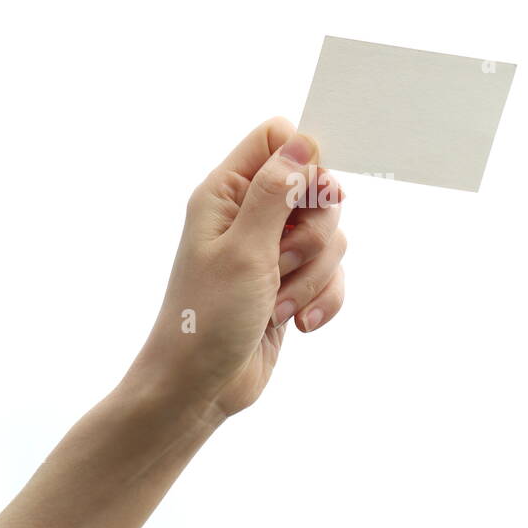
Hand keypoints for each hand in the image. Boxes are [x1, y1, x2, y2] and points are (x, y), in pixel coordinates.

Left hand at [131, 117, 346, 416]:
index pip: (277, 139)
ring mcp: (269, 251)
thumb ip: (276, 192)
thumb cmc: (206, 319)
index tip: (308, 201)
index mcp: (226, 193)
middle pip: (316, 191)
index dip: (305, 164)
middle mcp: (248, 215)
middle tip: (282, 262)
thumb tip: (303, 142)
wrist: (198, 388)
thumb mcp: (245, 249)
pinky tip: (298, 324)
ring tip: (280, 305)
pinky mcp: (288, 284)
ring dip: (315, 276)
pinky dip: (322, 299)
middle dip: (314, 235)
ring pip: (328, 238)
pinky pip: (329, 275)